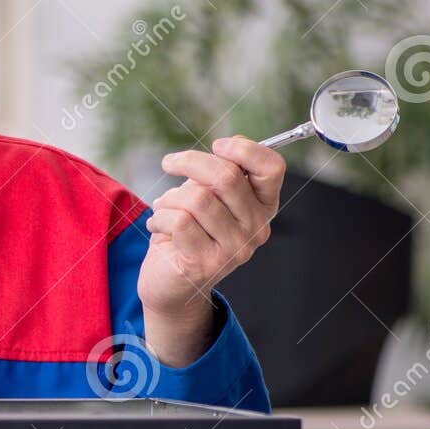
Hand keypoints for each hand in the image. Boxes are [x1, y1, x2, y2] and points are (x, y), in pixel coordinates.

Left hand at [137, 136, 284, 363]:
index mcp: (262, 206)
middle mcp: (256, 228)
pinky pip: (179, 221)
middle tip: (169, 163)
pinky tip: (157, 226)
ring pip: (198, 198)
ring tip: (163, 208)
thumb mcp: (206, 196)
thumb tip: (226, 146)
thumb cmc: (186, 232)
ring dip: (169, 198)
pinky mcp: (208, 263)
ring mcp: (235, 249)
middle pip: (227, 176)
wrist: (169, 283)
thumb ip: (218, 175)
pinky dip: (159, 217)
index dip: (244, 149)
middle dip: (190, 162)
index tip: (217, 146)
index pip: (272, 168)